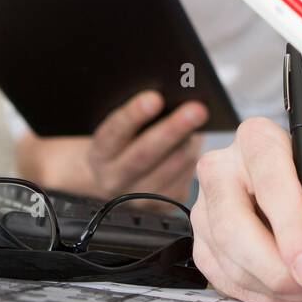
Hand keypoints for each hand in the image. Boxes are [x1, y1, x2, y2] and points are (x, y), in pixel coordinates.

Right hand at [83, 90, 207, 202]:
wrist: (117, 176)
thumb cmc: (124, 141)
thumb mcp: (120, 128)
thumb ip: (138, 114)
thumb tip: (170, 94)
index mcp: (99, 155)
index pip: (113, 133)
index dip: (133, 115)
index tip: (154, 98)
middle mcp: (115, 180)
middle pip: (145, 155)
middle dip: (173, 129)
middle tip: (196, 109)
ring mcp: (138, 198)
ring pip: (171, 168)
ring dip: (189, 142)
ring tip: (202, 119)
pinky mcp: (162, 206)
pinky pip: (184, 180)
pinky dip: (192, 157)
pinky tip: (196, 141)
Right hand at [190, 117, 301, 301]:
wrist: (292, 200)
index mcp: (258, 140)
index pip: (270, 182)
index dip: (293, 229)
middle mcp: (220, 168)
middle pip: (234, 225)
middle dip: (276, 268)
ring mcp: (203, 206)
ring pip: (228, 257)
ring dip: (271, 285)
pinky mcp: (198, 241)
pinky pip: (222, 278)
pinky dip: (258, 294)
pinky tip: (281, 287)